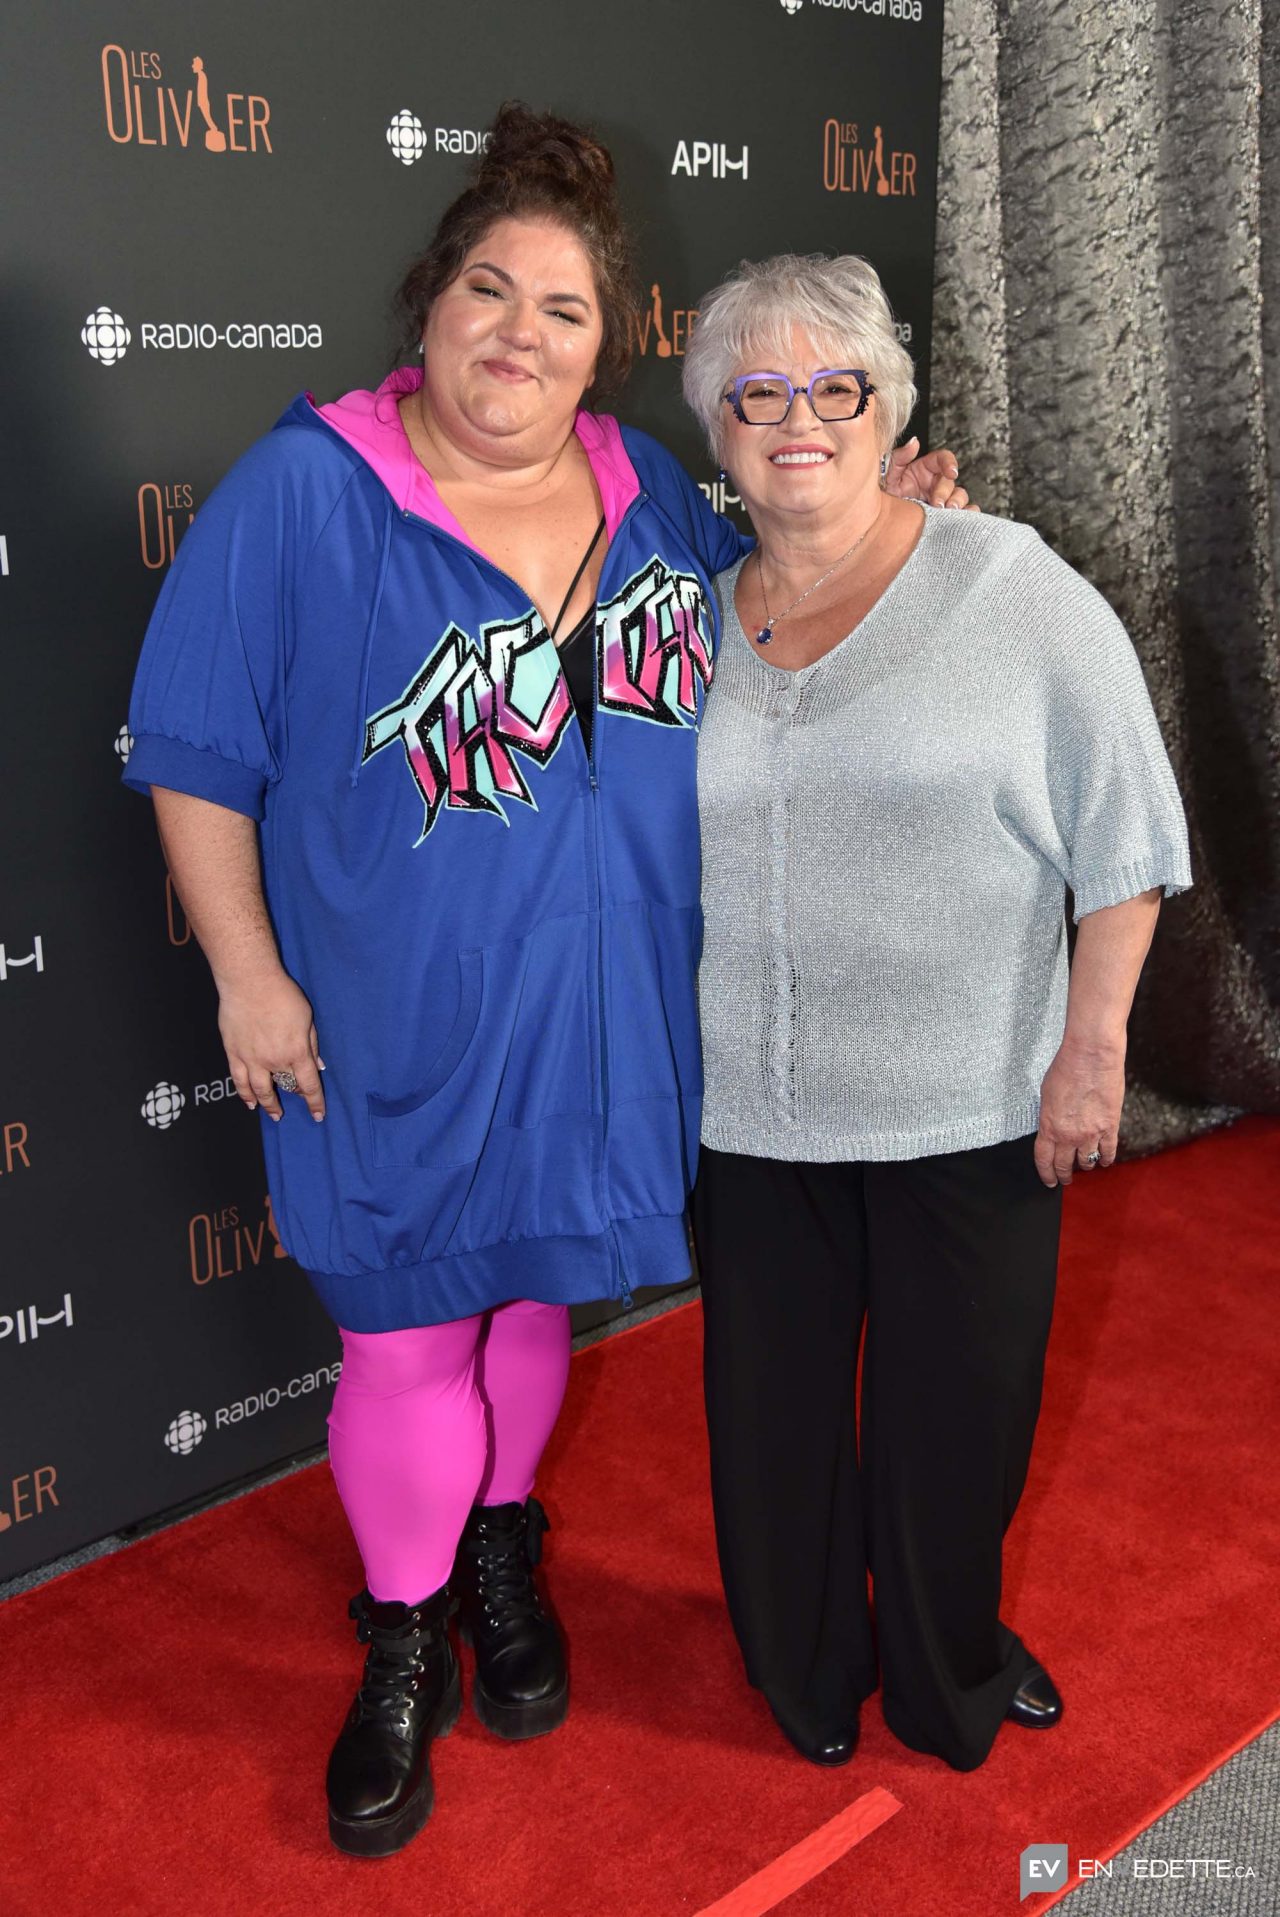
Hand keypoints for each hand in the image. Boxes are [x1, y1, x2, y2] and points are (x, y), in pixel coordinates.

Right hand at [218, 971, 325, 1121]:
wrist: (250, 982)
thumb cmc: (282, 995)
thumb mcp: (307, 1018)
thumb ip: (312, 1044)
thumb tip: (318, 1065)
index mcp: (296, 1052)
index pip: (308, 1085)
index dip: (315, 1102)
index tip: (318, 1114)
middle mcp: (274, 1060)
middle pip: (285, 1087)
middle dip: (293, 1097)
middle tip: (295, 1102)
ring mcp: (251, 1059)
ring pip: (260, 1090)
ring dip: (268, 1105)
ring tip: (274, 1114)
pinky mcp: (233, 1053)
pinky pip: (239, 1080)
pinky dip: (244, 1094)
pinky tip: (250, 1103)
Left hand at [885, 437, 976, 510]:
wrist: (880, 519)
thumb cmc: (884, 494)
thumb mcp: (888, 473)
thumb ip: (900, 457)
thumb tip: (914, 443)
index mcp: (925, 469)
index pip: (943, 459)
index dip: (950, 463)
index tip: (951, 473)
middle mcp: (935, 483)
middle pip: (950, 482)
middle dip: (946, 493)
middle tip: (938, 504)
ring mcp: (941, 500)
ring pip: (960, 496)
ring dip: (957, 504)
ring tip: (948, 513)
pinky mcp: (944, 516)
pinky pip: (964, 513)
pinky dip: (967, 515)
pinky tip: (960, 520)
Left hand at [1034, 1038, 1123, 1186]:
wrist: (1091, 1057)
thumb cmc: (1067, 1068)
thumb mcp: (1046, 1095)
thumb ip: (1049, 1117)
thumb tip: (1052, 1128)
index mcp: (1048, 1126)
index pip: (1044, 1160)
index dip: (1046, 1174)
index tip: (1049, 1181)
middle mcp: (1068, 1135)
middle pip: (1065, 1164)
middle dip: (1064, 1175)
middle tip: (1065, 1179)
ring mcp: (1091, 1134)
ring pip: (1088, 1161)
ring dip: (1086, 1166)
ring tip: (1085, 1167)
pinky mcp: (1110, 1127)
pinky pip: (1109, 1151)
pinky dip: (1107, 1159)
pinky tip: (1105, 1161)